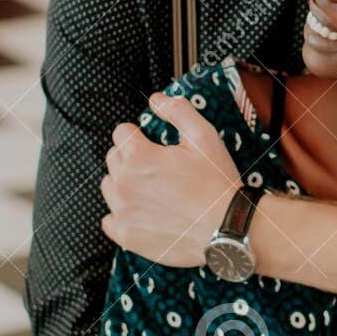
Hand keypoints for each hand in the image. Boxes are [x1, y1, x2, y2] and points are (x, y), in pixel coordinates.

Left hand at [100, 92, 239, 264]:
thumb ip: (176, 111)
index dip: (140, 135)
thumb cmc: (216, 182)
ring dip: (124, 184)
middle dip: (131, 158)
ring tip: (152, 190)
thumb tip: (155, 99)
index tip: (155, 145)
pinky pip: (109, 220)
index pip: (121, 133)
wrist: (227, 227)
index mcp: (138, 157)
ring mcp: (122, 211)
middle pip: (113, 158)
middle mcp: (123, 183)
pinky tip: (144, 213)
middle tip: (159, 168)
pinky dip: (122, 215)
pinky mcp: (126, 235)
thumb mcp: (203, 136)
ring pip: (109, 187)